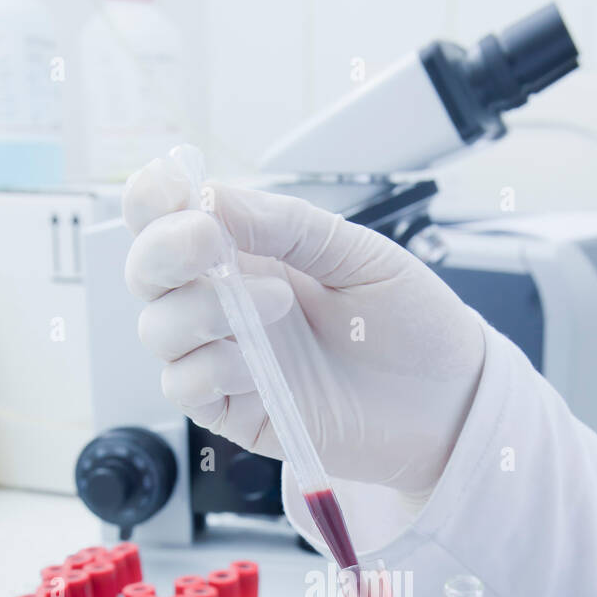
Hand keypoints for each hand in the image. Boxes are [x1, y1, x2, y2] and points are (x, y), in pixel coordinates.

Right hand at [123, 156, 484, 498]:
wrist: (450, 400)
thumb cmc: (412, 325)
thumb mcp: (358, 254)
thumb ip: (287, 225)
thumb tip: (213, 196)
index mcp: (248, 253)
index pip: (167, 218)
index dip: (153, 196)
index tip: (175, 184)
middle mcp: (227, 303)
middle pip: (147, 271)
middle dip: (164, 249)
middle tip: (209, 240)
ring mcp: (229, 359)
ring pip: (157, 329)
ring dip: (198, 309)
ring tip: (276, 304)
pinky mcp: (239, 412)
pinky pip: (185, 387)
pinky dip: (207, 367)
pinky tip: (253, 363)